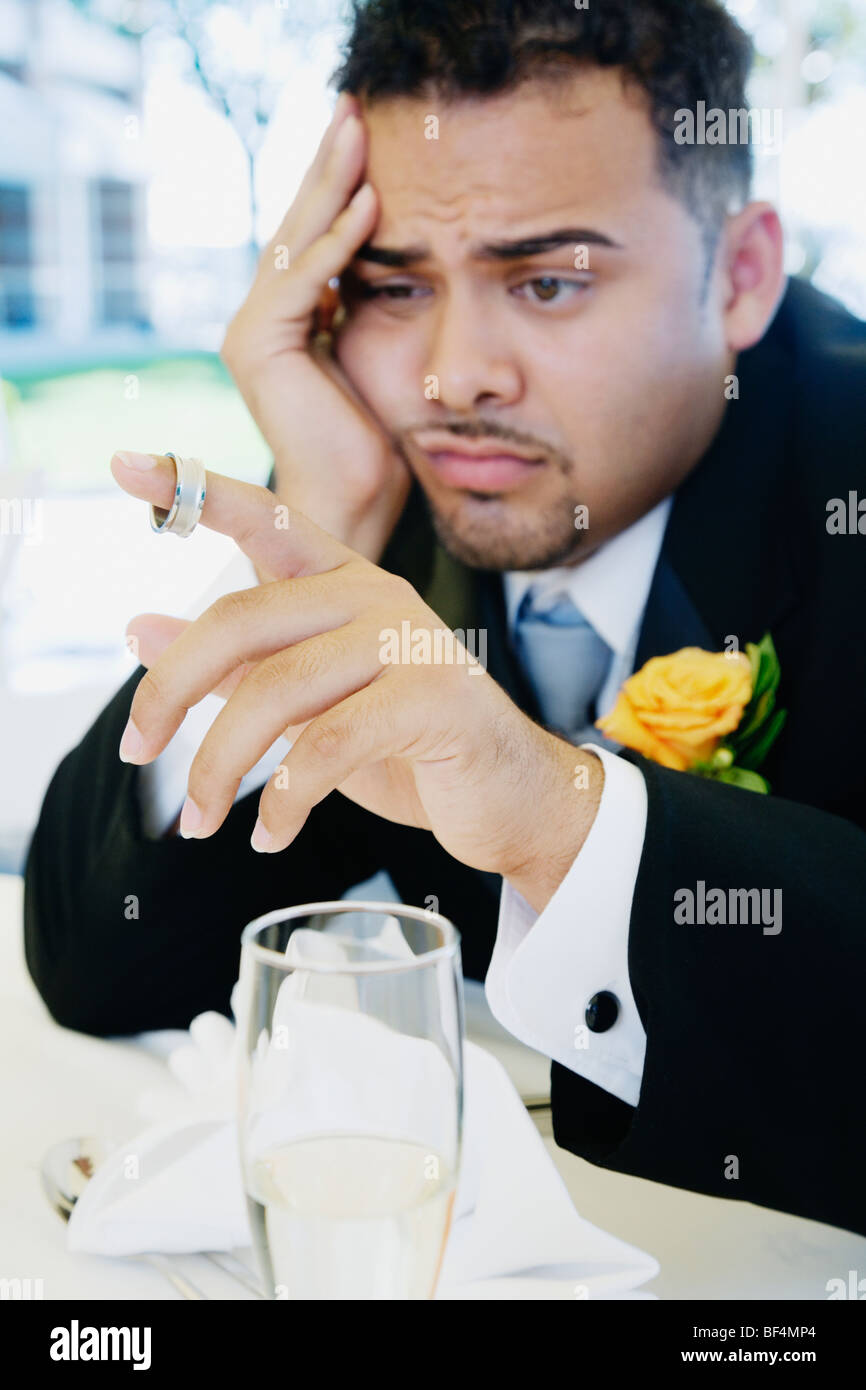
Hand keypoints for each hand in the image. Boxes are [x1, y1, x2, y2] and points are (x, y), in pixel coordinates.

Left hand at [112, 452, 602, 911]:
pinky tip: (269, 835)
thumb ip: (234, 664)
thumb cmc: (407, 747)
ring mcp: (409, 639)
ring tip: (200, 823)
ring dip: (219, 768)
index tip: (120, 462)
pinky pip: (328, 747)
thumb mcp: (308, 705)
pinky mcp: (434, 697)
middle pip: (242, 619)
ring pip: (276, 691)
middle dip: (170, 691)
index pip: (262, 519)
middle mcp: (375, 594)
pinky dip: (284, 802)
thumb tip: (136, 627)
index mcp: (342, 581)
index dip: (191, 486)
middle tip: (134, 752)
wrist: (511, 802)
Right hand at [220, 92, 410, 560]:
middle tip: (353, 107)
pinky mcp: (260, 346)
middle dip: (329, 166)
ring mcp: (253, 331)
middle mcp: (260, 320)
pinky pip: (304, 282)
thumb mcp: (377, 353)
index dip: (339, 184)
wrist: (354, 503)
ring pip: (296, 242)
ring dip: (331, 184)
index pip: (314, 238)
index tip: (369, 134)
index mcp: (286, 321)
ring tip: (358, 132)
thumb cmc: (378, 445)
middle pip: (299, 228)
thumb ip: (366, 304)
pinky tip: (370, 203)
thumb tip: (392, 255)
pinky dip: (338, 243)